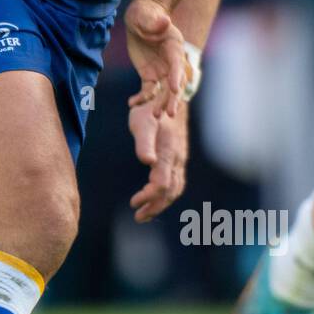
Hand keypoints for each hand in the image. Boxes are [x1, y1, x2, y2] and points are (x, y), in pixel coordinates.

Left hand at [124, 0, 185, 117]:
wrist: (141, 17)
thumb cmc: (145, 13)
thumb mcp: (146, 14)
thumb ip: (154, 20)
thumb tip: (164, 21)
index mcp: (174, 46)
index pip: (177, 63)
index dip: (177, 76)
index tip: (174, 89)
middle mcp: (172, 61)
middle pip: (175, 82)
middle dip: (173, 98)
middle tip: (170, 113)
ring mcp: (162, 70)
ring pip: (164, 91)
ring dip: (161, 103)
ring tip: (156, 116)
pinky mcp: (150, 75)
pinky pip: (148, 90)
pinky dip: (142, 98)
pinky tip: (132, 104)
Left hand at [129, 99, 187, 222]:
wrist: (167, 96)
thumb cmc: (150, 109)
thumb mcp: (142, 122)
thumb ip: (144, 143)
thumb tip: (147, 162)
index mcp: (169, 153)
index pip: (161, 184)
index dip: (148, 197)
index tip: (133, 203)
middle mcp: (178, 159)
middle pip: (170, 192)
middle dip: (155, 207)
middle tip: (138, 217)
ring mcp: (180, 159)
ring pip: (175, 189)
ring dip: (161, 203)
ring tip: (144, 213)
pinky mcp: (178, 158)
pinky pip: (176, 182)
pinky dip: (166, 194)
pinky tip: (154, 196)